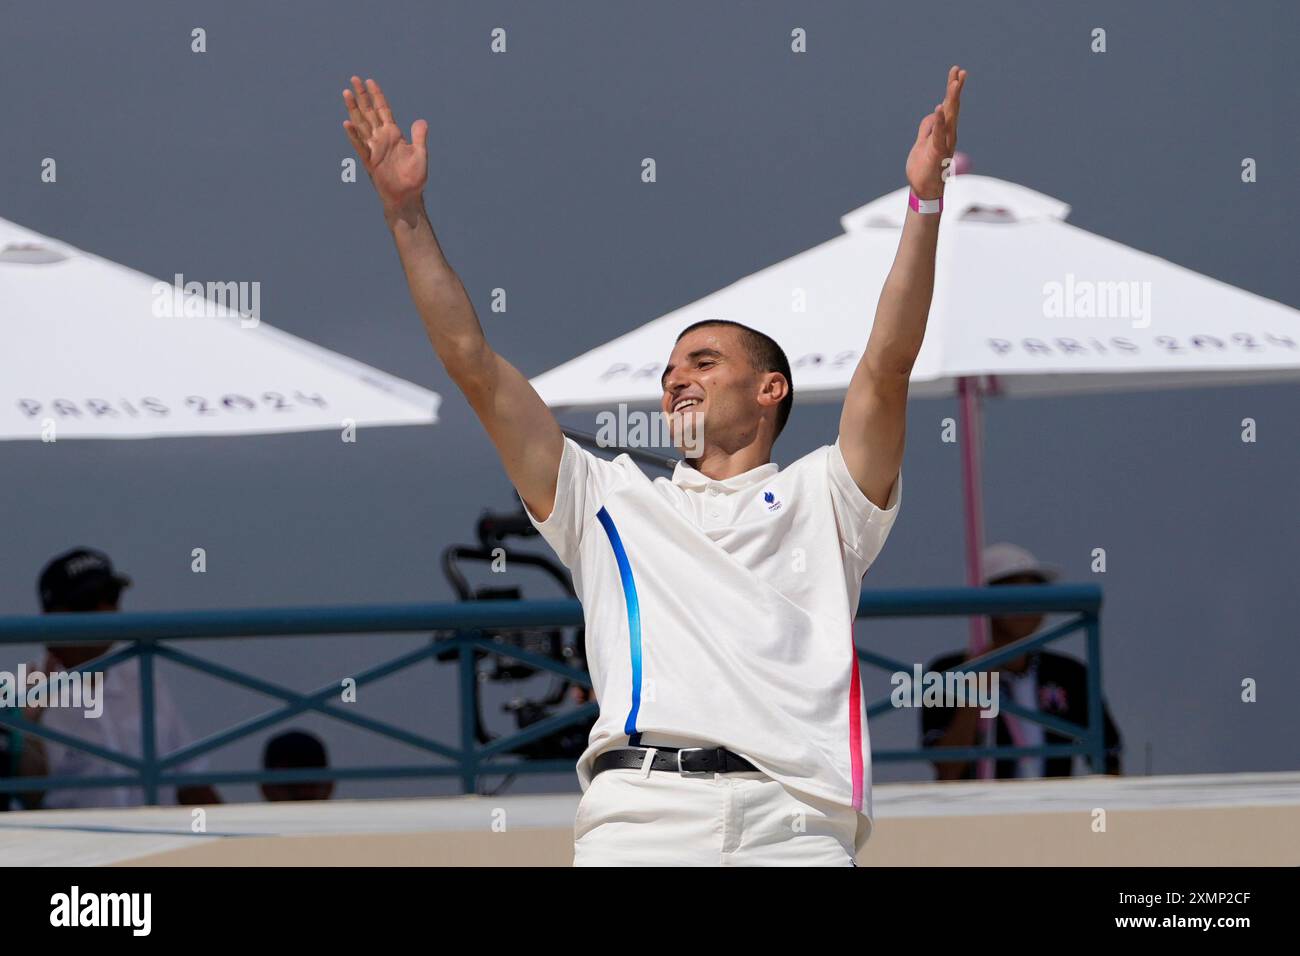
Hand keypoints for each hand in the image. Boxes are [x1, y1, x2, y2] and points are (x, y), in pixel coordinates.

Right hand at [342, 76, 428, 211]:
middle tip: (354, 78)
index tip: (370, 81)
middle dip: (362, 95)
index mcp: (394, 134)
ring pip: (361, 124)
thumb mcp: (420, 154)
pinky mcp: (370, 161)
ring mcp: (374, 148)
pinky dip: (354, 135)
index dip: (377, 96)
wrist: (407, 197)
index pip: (383, 110)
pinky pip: (360, 146)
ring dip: (354, 109)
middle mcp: (381, 138)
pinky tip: (347, 123)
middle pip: (369, 112)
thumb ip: (419, 137)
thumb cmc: (414, 178)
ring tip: (346, 93)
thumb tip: (421, 121)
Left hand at [905, 65, 965, 198]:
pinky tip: (939, 109)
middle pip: (952, 108)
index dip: (952, 89)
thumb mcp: (922, 143)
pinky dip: (938, 122)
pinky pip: (938, 135)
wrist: (924, 191)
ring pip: (949, 118)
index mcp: (944, 132)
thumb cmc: (924, 169)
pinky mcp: (937, 154)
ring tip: (954, 83)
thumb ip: (927, 128)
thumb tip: (933, 114)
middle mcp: (948, 135)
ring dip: (951, 100)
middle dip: (955, 89)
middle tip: (959, 70)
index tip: (956, 72)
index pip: (948, 106)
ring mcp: (944, 144)